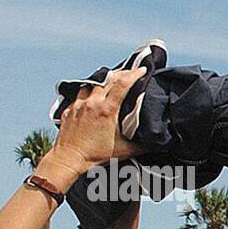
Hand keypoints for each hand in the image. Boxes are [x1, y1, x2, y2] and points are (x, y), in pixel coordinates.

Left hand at [43, 67, 147, 183]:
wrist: (69, 158)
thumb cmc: (95, 155)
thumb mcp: (124, 150)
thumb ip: (142, 146)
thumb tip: (158, 144)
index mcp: (107, 109)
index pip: (123, 84)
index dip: (134, 74)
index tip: (142, 70)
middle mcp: (92, 102)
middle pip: (109, 78)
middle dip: (122, 73)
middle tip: (130, 73)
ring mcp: (79, 104)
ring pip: (93, 82)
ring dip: (104, 80)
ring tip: (111, 81)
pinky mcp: (70, 108)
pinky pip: (80, 93)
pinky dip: (90, 91)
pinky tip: (94, 95)